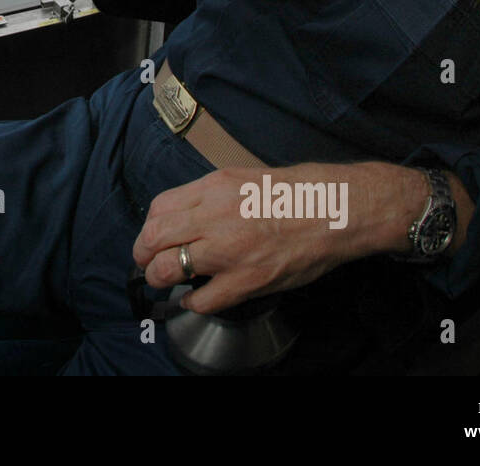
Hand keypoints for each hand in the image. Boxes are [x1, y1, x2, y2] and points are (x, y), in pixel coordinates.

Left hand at [131, 165, 355, 314]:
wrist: (337, 210)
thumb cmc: (296, 192)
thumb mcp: (243, 178)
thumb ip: (209, 196)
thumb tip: (182, 215)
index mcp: (214, 188)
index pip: (159, 209)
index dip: (148, 227)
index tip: (151, 237)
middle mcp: (215, 216)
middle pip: (154, 238)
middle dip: (143, 254)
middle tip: (147, 261)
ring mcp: (229, 250)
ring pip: (167, 268)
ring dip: (160, 277)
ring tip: (166, 279)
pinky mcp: (247, 280)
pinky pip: (202, 299)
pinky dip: (192, 302)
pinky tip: (197, 297)